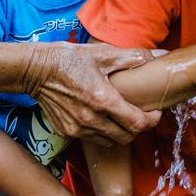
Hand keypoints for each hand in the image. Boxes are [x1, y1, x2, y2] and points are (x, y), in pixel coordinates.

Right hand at [27, 42, 161, 146]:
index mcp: (102, 100)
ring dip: (122, 132)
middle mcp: (90, 119)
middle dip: (139, 127)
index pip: (136, 123)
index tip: (156, 112)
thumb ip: (134, 57)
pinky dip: (104, 132)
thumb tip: (160, 54)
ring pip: (110, 141)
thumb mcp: (104, 54)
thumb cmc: (71, 59)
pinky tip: (105, 117)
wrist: (35, 70)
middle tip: (142, 114)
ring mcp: (76, 129)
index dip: (152, 120)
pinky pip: (93, 139)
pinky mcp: (66, 132)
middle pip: (126, 137)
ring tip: (125, 116)